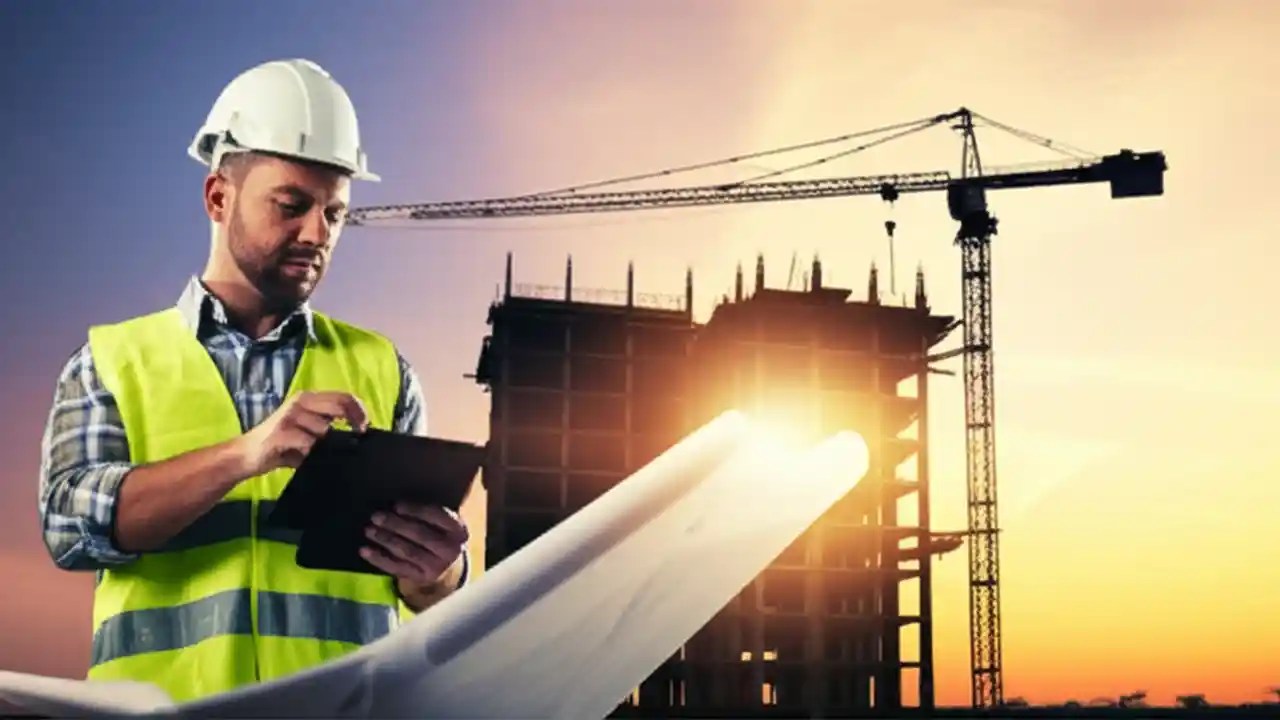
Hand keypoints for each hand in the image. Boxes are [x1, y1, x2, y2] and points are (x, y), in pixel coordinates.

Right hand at [233, 391, 367, 476]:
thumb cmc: (280, 446)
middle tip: (357, 437)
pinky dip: (311, 453)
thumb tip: (357, 436)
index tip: (366, 426)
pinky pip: (308, 443)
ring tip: (316, 453)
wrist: (245, 455)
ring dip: (325, 445)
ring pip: (324, 429)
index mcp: (308, 399)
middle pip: (339, 404)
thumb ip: (328, 431)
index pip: (342, 396)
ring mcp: (290, 415)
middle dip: (353, 421)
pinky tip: (305, 458)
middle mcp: (300, 401)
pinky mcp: (281, 432)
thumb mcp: (308, 435)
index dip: (359, 409)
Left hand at [360, 502, 468, 587]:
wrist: (447, 567)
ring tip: (369, 530)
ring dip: (385, 539)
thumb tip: (395, 506)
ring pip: (407, 551)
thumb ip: (428, 513)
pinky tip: (365, 550)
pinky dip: (379, 558)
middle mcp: (450, 550)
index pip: (436, 517)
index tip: (396, 505)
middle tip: (376, 516)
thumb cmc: (440, 536)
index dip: (415, 510)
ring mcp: (435, 566)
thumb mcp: (443, 523)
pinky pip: (397, 567)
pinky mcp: (420, 578)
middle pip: (419, 534)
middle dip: (395, 524)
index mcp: (458, 530)